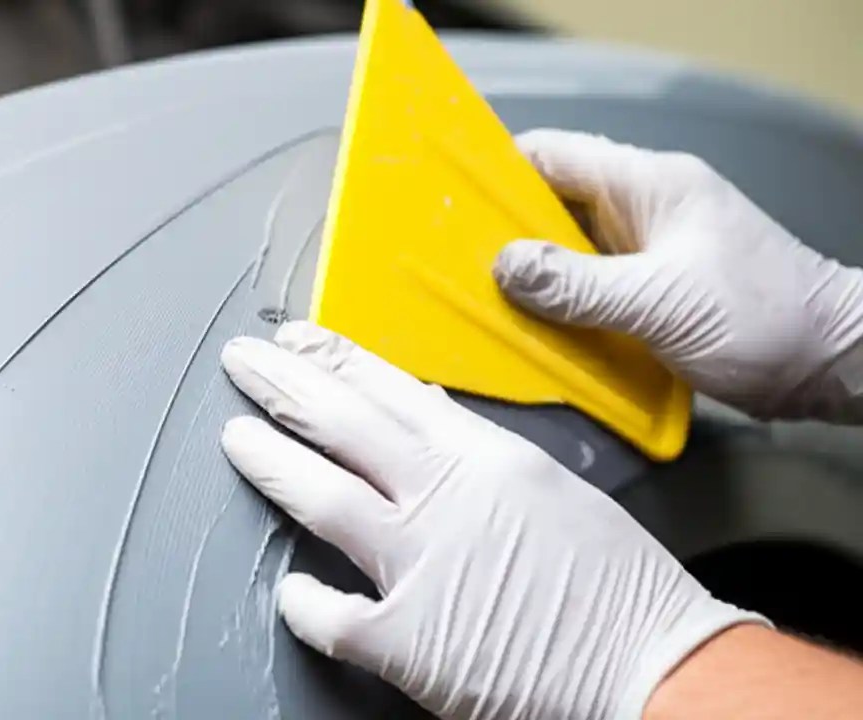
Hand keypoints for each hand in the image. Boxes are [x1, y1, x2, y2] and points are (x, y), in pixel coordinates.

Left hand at [220, 322, 763, 719]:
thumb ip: (479, 457)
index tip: (298, 340)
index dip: (335, 359)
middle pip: (342, 424)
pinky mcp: (407, 640)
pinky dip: (303, 602)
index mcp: (485, 457)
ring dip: (270, 463)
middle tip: (242, 363)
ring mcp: (420, 566)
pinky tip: (290, 591)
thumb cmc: (618, 585)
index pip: (390, 388)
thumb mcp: (550, 487)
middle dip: (283, 385)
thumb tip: (426, 430)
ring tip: (236, 439)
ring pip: (321, 498)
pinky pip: (329, 613)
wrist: (659, 667)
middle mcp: (444, 499)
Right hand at [493, 129, 862, 421]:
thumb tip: (507, 266)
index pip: (554, 154)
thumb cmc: (766, 317)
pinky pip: (589, 284)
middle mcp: (644, 208)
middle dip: (508, 235)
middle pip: (553, 205)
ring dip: (535, 276)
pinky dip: (562, 303)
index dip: (500, 174)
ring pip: (568, 248)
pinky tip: (539, 328)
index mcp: (649, 184)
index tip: (454, 205)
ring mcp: (649, 248)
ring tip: (492, 302)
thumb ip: (577, 285)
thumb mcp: (659, 302)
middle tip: (464, 267)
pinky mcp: (652, 287)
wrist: (830, 362)